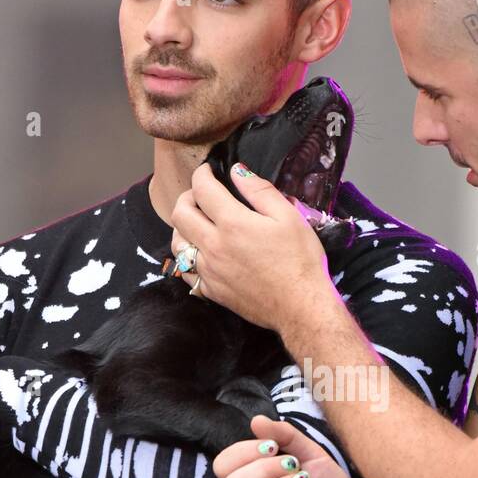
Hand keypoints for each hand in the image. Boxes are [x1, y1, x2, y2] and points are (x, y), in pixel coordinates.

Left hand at [170, 162, 333, 329]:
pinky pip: (186, 272)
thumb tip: (237, 171)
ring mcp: (210, 271)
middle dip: (187, 197)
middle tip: (201, 195)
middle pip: (180, 214)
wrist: (301, 307)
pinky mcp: (212, 291)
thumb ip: (260, 190)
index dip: (202, 174)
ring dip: (183, 228)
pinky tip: (202, 254)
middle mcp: (213, 246)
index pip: (202, 189)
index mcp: (232, 223)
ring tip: (199, 223)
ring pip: (177, 243)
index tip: (208, 171)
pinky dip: (188, 258)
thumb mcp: (289, 216)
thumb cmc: (300, 261)